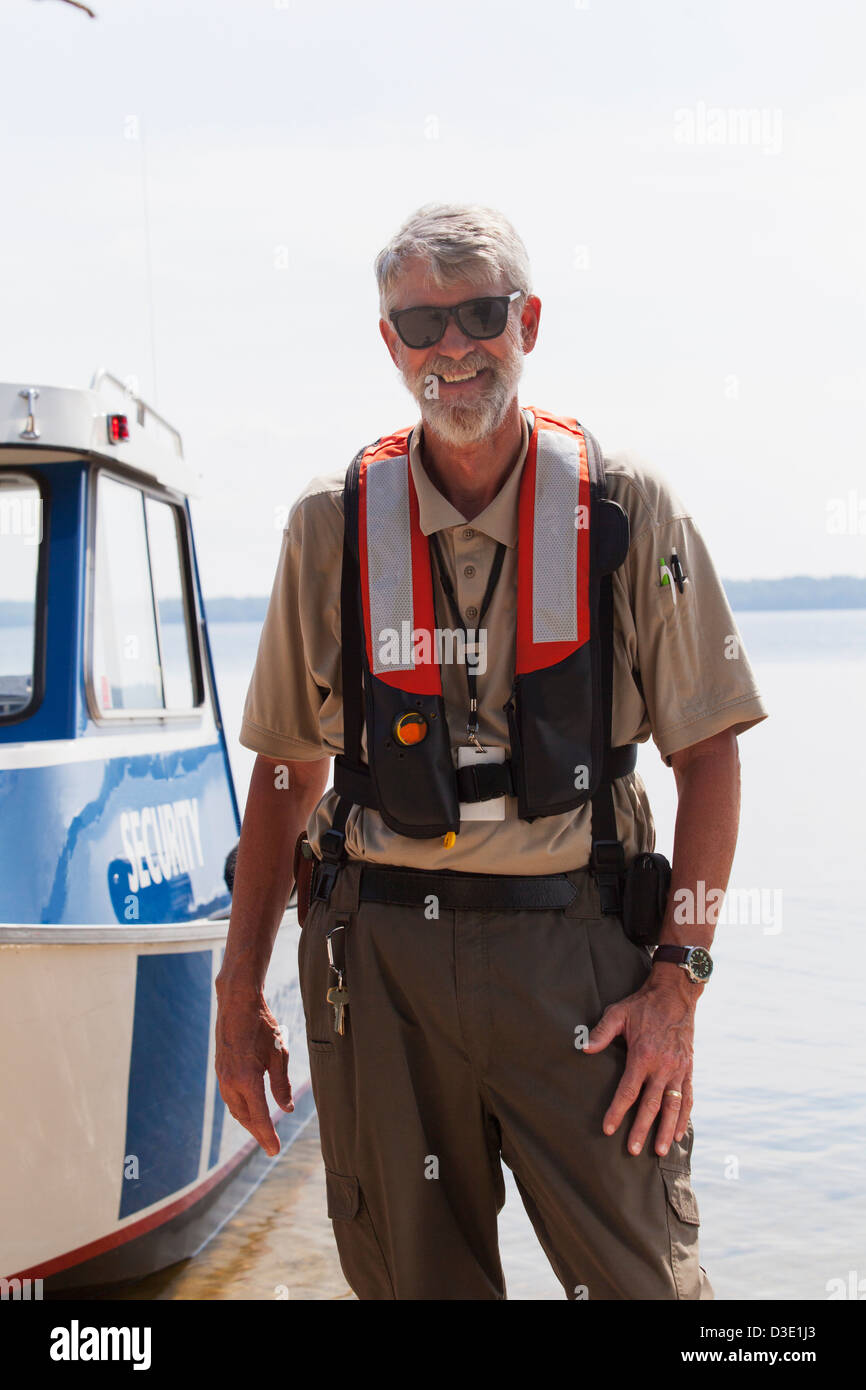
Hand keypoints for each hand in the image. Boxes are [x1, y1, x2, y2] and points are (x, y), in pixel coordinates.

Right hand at [214, 982, 293, 1156]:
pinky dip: (240, 1107)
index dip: (268, 1136)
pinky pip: (229, 1096)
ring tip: (261, 1130)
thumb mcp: (279, 1053)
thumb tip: (287, 1109)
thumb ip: (282, 1084)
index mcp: (247, 1079)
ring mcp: (222, 1076)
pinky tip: (249, 1108)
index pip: (260, 1117)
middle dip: (258, 1132)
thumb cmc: (262, 1025)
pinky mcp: (220, 1070)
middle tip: (270, 1145)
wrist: (236, 1003)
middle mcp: (231, 1081)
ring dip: (248, 1121)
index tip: (274, 1151)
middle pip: (245, 1117)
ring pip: (235, 1108)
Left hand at [582, 971, 696, 1155]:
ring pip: (673, 1106)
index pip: (628, 1091)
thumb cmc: (643, 1005)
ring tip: (659, 1151)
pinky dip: (684, 1117)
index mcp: (643, 1055)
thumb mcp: (618, 1014)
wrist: (675, 995)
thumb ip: (601, 1033)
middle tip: (633, 1150)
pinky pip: (687, 1097)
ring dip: (666, 1130)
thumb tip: (583, 1048)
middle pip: (651, 1105)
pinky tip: (678, 1133)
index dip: (617, 1111)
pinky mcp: (688, 1069)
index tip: (608, 1129)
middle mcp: (662, 1066)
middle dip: (641, 1129)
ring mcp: (678, 1069)